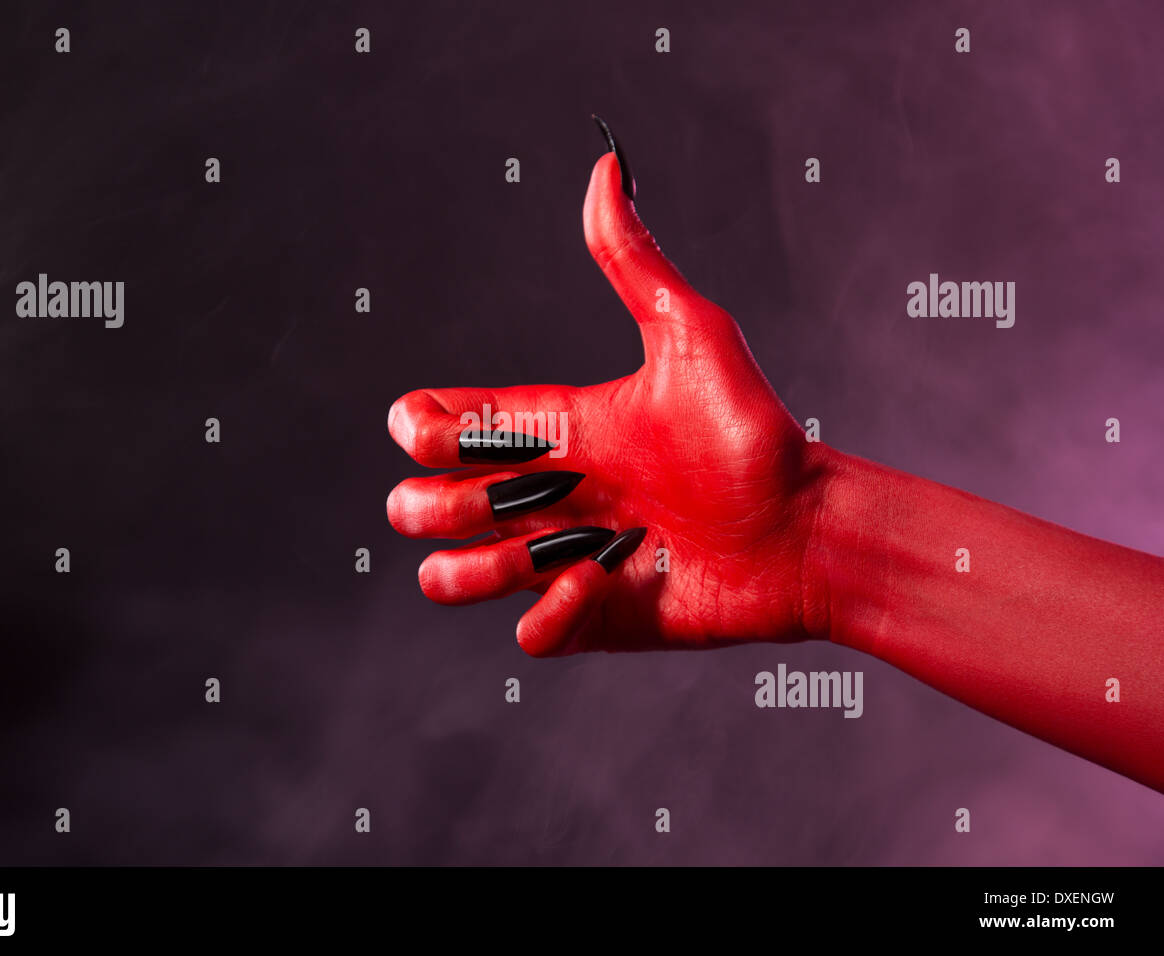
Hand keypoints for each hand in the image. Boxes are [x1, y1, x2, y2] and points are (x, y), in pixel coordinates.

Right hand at [387, 121, 832, 656]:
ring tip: (531, 550)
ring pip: (461, 576)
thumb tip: (604, 168)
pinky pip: (532, 634)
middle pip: (442, 505)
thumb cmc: (756, 436)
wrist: (808, 531)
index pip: (463, 426)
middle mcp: (559, 495)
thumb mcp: (691, 338)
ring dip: (468, 569)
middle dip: (430, 505)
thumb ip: (634, 265)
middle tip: (470, 501)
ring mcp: (571, 558)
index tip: (413, 424)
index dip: (426, 426)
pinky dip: (546, 614)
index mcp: (567, 431)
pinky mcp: (597, 618)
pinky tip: (597, 580)